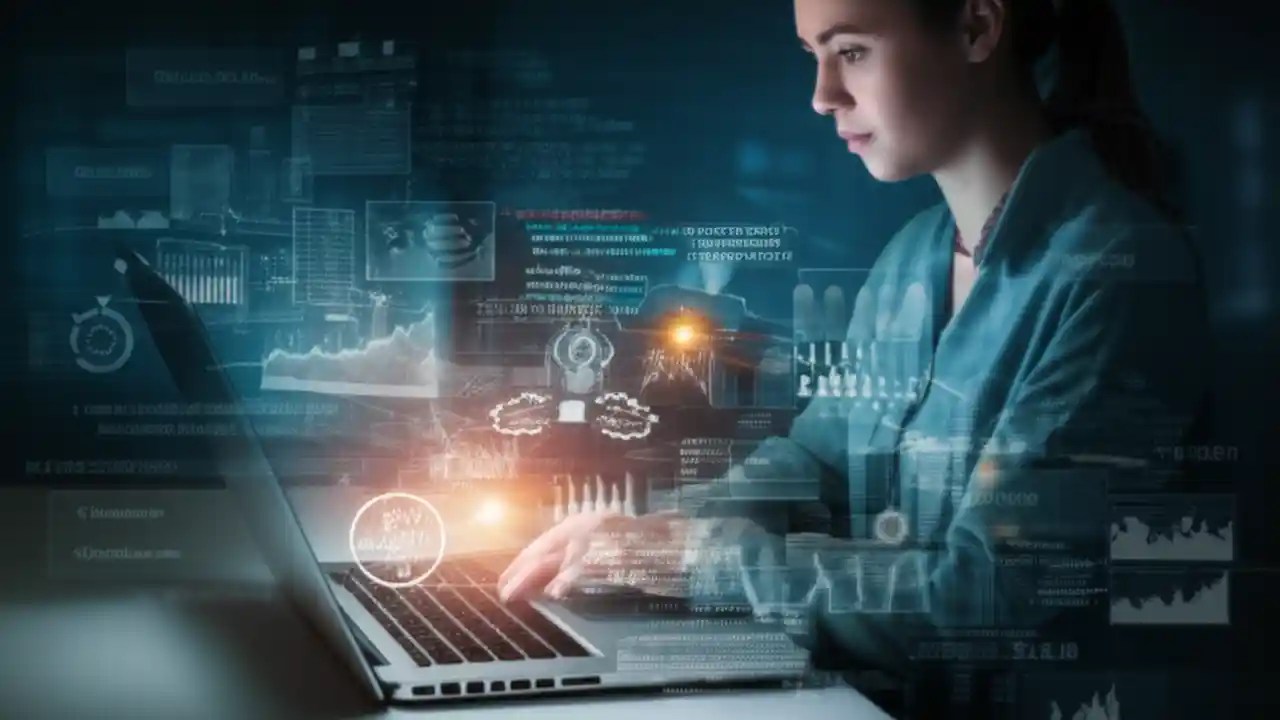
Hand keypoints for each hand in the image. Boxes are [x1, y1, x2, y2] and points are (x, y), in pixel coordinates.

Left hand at [498, 511, 689, 601]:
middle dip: (519, 571)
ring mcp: (599, 537)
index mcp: (584, 522)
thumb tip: (546, 579)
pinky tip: (554, 592)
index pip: (544, 543)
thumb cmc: (642, 546)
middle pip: (543, 551)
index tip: (506, 577)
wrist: (677, 541)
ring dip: (530, 578)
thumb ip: (579, 557)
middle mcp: (586, 526)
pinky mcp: (612, 552)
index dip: (522, 562)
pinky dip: (568, 580)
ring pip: (555, 559)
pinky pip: (584, 568)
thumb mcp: (605, 545)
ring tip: (513, 595)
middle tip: (502, 591)